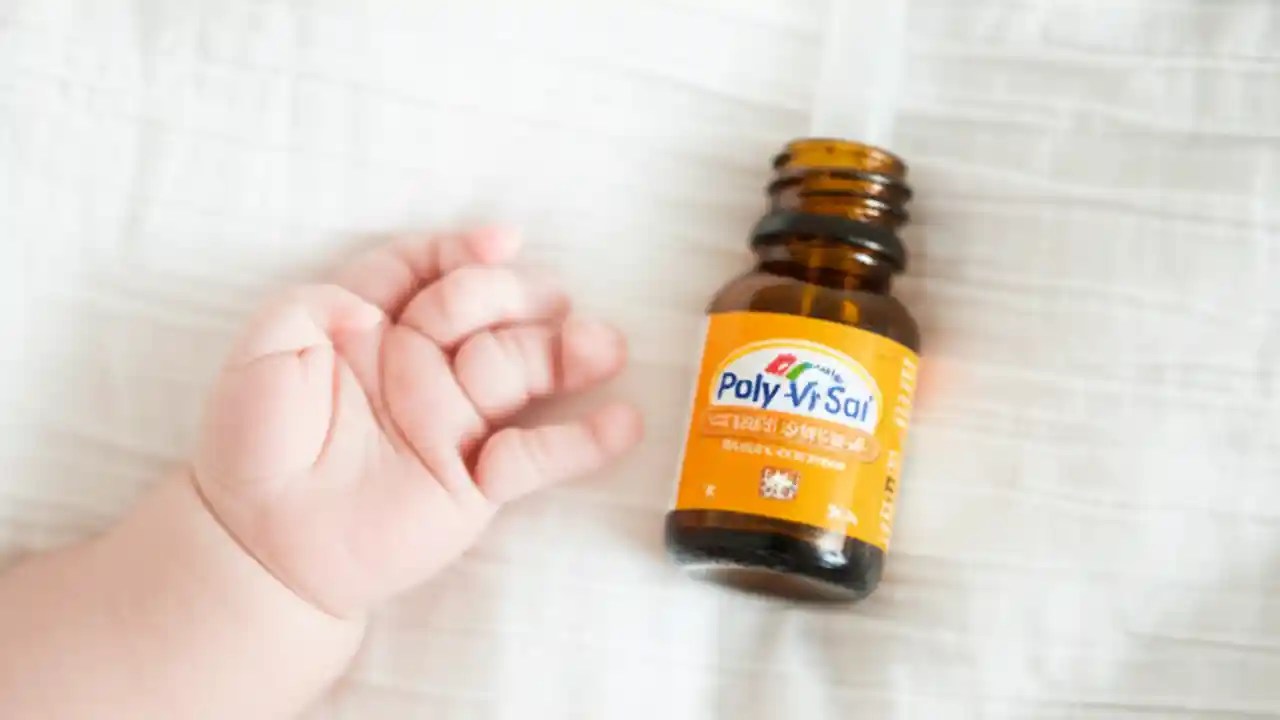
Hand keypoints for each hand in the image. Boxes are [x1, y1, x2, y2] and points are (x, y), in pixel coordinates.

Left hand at [193, 228, 641, 617]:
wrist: (259, 544)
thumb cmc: (252, 444)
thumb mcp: (260, 353)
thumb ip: (308, 307)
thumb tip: (372, 313)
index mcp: (371, 324)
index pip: (425, 269)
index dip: (460, 249)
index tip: (499, 244)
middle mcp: (420, 364)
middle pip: (484, 313)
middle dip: (519, 297)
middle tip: (552, 300)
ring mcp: (453, 420)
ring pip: (519, 372)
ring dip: (566, 355)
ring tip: (603, 348)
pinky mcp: (475, 480)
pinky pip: (533, 456)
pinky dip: (579, 443)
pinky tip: (622, 424)